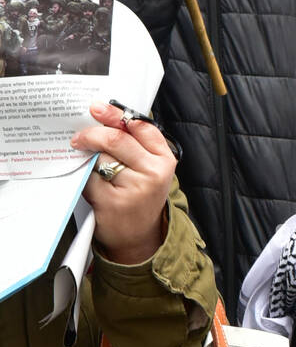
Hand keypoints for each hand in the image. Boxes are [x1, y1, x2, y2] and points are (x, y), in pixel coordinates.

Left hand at [71, 101, 177, 263]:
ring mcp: (133, 189)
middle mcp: (153, 173)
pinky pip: (90, 180)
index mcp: (164, 159)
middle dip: (93, 134)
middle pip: (117, 140)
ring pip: (101, 159)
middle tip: (80, 136)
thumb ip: (137, 144)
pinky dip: (86, 179)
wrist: (140, 237)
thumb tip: (106, 119)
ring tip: (95, 169)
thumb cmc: (143, 197)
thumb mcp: (151, 169)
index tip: (98, 109)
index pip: (140, 127)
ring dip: (91, 160)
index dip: (116, 115)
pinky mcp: (112, 203)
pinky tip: (93, 186)